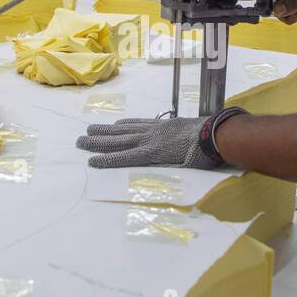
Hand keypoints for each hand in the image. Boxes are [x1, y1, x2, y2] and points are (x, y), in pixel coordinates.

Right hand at [77, 117, 218, 169]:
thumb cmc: (203, 155)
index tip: (91, 161)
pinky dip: (127, 123)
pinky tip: (118, 123)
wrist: (217, 133)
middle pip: (120, 140)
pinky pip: (140, 122)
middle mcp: (151, 138)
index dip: (109, 160)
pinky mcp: (163, 124)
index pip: (127, 157)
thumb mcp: (186, 168)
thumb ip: (168, 169)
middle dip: (99, 142)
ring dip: (107, 130)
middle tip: (79, 141)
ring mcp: (156, 129)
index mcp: (155, 152)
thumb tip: (155, 174)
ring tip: (90, 129)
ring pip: (127, 129)